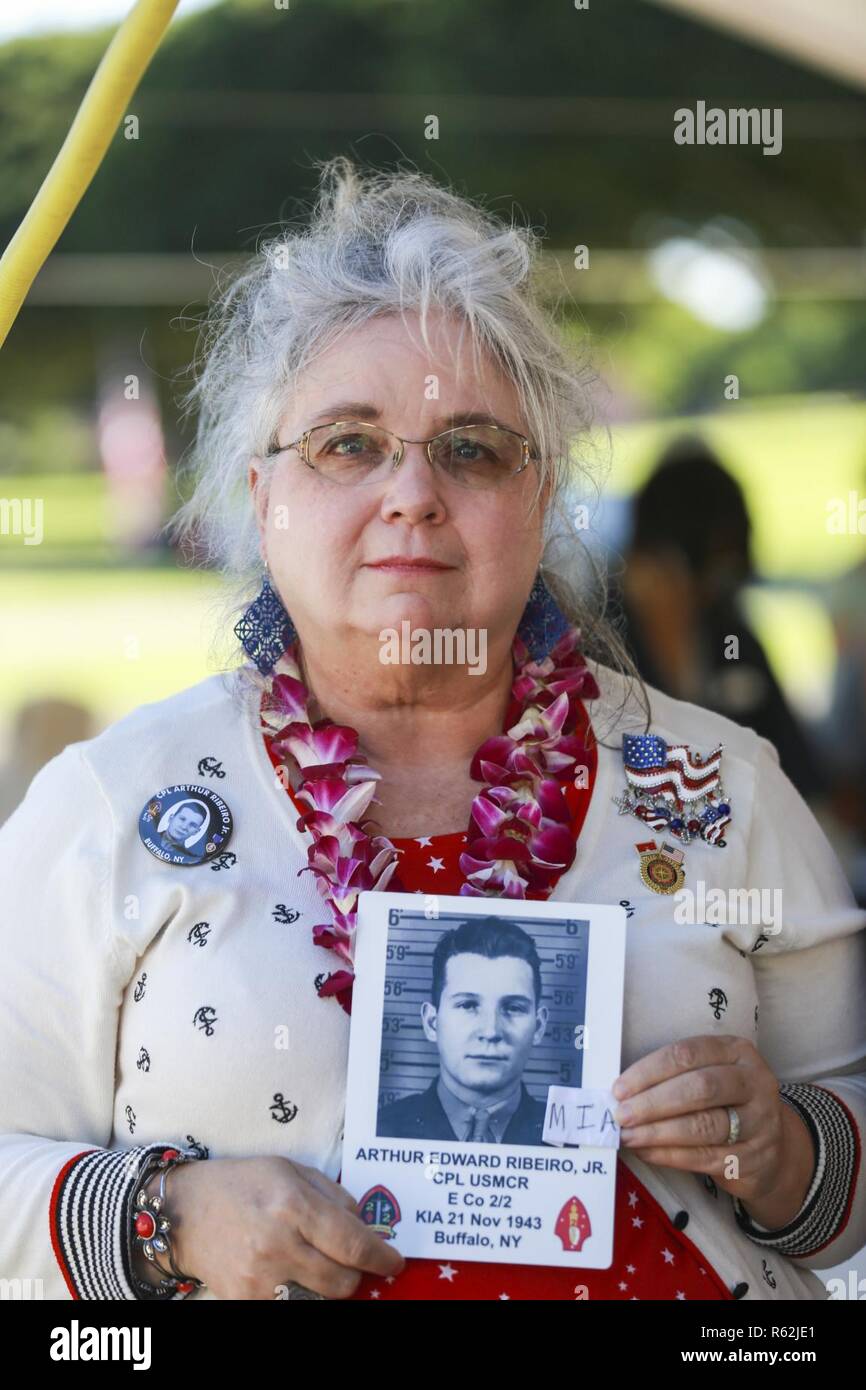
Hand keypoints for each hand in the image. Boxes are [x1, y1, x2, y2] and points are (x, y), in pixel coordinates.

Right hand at [165, 1155, 404, 1299]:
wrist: (185, 1213)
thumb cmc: (242, 1184)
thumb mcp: (290, 1170)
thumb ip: (332, 1195)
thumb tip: (364, 1224)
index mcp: (293, 1204)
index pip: (353, 1244)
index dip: (382, 1258)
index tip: (394, 1262)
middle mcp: (278, 1244)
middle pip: (342, 1281)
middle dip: (355, 1273)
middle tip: (349, 1260)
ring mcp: (260, 1278)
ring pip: (321, 1299)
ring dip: (329, 1286)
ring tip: (314, 1264)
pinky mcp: (246, 1301)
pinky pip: (291, 1306)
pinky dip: (300, 1295)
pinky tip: (290, 1275)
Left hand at [612, 1034, 815, 1224]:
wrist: (771, 1148)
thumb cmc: (726, 1103)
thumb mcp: (711, 1074)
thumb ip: (674, 1076)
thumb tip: (623, 1090)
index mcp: (737, 1051)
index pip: (687, 1054)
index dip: (649, 1071)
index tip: (620, 1088)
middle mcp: (755, 1083)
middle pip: (699, 1088)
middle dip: (653, 1102)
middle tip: (622, 1115)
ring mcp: (760, 1122)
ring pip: (703, 1125)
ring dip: (658, 1132)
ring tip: (628, 1136)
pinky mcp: (754, 1158)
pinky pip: (705, 1157)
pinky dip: (670, 1155)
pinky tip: (647, 1152)